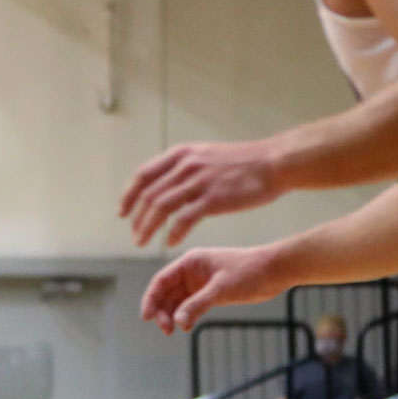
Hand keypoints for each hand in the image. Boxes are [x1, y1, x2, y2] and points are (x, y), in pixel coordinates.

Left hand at [121, 139, 283, 246]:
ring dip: (147, 229)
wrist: (274, 162)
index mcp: (181, 155)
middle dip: (136, 218)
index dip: (129, 196)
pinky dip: (173, 233)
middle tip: (135, 235)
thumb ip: (183, 168)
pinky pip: (184, 220)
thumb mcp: (206, 156)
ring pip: (160, 208)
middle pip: (148, 195)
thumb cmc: (242, 163)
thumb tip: (162, 184)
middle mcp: (186, 166)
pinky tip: (171, 243)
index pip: (143, 176)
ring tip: (142, 243)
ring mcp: (199, 182)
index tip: (122, 213)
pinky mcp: (213, 198)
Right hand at [139, 246, 284, 332]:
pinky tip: (186, 326)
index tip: (147, 317)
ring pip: (176, 301)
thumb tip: (178, 322)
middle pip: (165, 293)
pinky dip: (186, 316)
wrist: (277, 270)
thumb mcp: (221, 289)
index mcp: (190, 262)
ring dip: (172, 316)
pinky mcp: (210, 292)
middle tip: (166, 330)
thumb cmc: (251, 272)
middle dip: (162, 311)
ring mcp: (200, 282)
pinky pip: (190, 306)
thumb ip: (197, 305)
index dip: (151, 299)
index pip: (161, 281)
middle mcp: (191, 271)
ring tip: (174, 330)